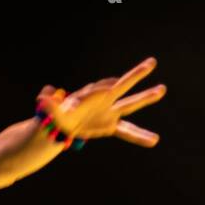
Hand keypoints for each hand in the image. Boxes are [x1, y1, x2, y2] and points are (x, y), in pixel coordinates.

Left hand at [38, 57, 165, 146]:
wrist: (61, 127)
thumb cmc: (57, 117)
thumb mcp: (51, 111)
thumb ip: (49, 103)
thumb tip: (43, 96)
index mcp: (90, 95)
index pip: (102, 88)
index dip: (105, 88)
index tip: (111, 86)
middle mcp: (103, 101)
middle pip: (123, 86)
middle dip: (136, 75)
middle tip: (151, 63)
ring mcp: (109, 113)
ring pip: (131, 104)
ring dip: (146, 97)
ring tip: (162, 89)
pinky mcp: (110, 126)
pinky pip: (128, 132)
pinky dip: (140, 136)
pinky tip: (154, 141)